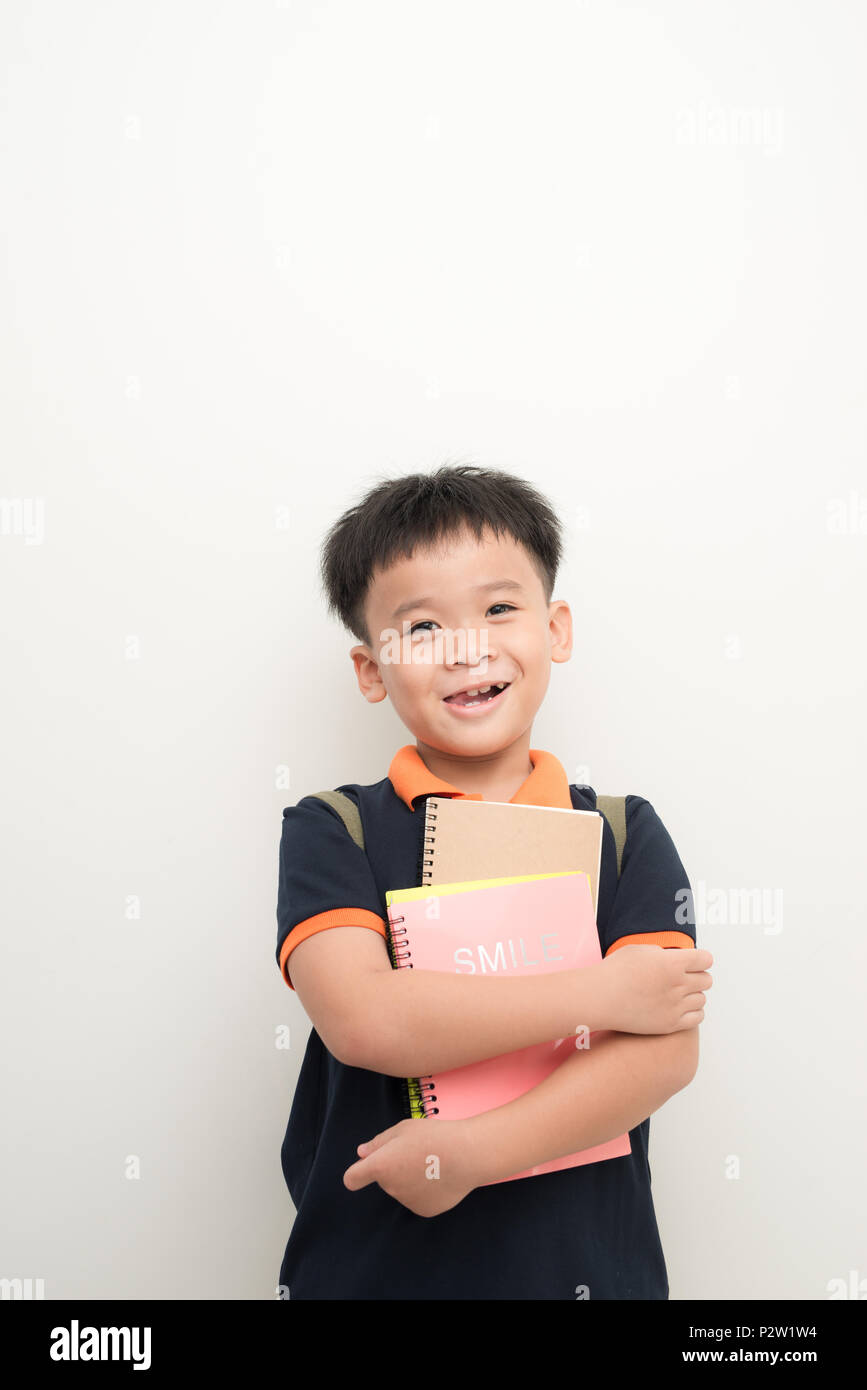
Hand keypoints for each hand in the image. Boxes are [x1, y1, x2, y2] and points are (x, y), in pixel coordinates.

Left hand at [343, 1117, 479, 1217]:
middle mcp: (391, 1187)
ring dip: (410, 1178)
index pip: (353, 1178)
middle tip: (417, 1152)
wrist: (467, 1156)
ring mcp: (407, 1201)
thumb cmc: (434, 1136)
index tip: (362, 1170)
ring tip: (432, 1164)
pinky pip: (417, 1198)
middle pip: (384, 1179)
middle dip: (394, 1167)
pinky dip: (424, 1190)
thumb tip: (361, 1154)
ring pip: (402, 1188)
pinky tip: (439, 1177)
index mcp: (381, 1165)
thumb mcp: (403, 1129)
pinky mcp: (424, 1210)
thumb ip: (379, 1142)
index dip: (356, 1173)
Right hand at [597, 945, 712, 1033]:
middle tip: (682, 977)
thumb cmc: (615, 971)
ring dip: (693, 994)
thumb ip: (663, 953)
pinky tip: (679, 1007)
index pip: (706, 959)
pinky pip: (697, 1017)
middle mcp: (678, 984)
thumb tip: (676, 959)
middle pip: (707, 979)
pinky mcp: (670, 1024)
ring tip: (677, 993)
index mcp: (673, 962)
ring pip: (702, 999)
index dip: (700, 958)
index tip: (692, 961)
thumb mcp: (640, 950)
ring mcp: (676, 1006)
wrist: (599, 999)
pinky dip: (692, 1011)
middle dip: (697, 976)